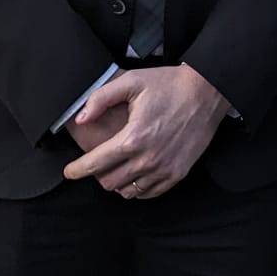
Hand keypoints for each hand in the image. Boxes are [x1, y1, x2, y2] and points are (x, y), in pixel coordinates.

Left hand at [62, 64, 231, 199]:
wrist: (207, 92)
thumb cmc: (169, 85)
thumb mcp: (132, 82)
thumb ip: (101, 99)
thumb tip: (81, 119)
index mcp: (133, 138)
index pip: (96, 163)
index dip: (77, 169)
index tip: (69, 172)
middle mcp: (147, 159)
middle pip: (109, 182)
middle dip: (97, 174)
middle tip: (97, 162)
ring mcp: (164, 169)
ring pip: (127, 191)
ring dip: (117, 182)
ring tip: (116, 167)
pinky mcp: (177, 174)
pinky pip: (148, 193)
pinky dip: (136, 188)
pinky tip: (134, 173)